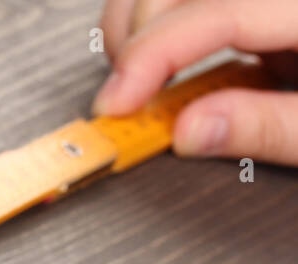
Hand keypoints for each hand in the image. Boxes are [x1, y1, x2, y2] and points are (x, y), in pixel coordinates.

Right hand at [94, 0, 297, 163]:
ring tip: (137, 81)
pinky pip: (185, 4)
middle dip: (136, 37)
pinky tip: (162, 65)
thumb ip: (266, 128)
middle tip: (124, 98)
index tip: (117, 105)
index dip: (152, 56)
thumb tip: (189, 131)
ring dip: (137, 29)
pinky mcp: (256, 7)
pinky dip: (157, 27)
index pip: (215, 11)